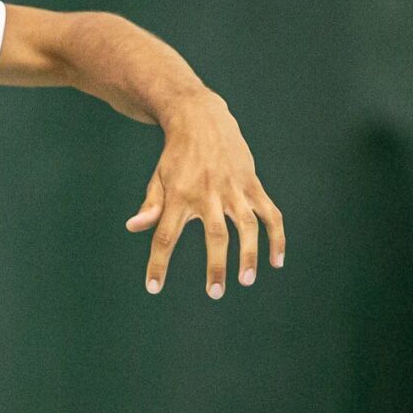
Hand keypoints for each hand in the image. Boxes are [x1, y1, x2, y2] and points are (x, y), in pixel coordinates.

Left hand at [125, 94, 285, 297]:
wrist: (201, 119)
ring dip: (249, 254)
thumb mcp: (158, 179)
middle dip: (216, 266)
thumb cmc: (175, 156)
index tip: (154, 287)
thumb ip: (151, 206)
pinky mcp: (253, 184)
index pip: (164, 236)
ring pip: (247, 226)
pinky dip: (276, 237)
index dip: (158, 263)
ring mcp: (234, 189)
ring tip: (247, 280)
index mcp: (178, 196)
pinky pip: (270, 214)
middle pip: (215, 235)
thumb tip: (135, 228)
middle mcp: (208, 194)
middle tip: (215, 293)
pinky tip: (277, 260)